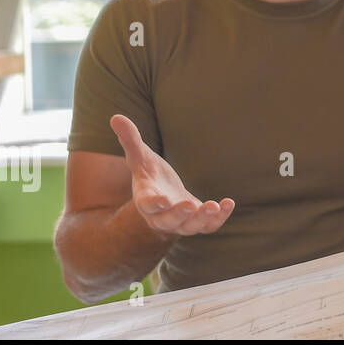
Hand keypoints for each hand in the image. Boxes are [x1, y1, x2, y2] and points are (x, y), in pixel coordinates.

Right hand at [110, 114, 234, 237]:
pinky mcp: (196, 222)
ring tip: (215, 206)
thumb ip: (130, 140)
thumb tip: (115, 117)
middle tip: (191, 206)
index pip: (146, 204)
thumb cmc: (150, 173)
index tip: (162, 200)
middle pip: (168, 221)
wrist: (164, 194)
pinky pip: (208, 226)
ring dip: (202, 219)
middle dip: (180, 215)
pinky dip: (219, 218)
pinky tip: (228, 203)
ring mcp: (179, 222)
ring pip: (189, 227)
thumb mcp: (140, 156)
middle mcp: (161, 215)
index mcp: (145, 199)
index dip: (154, 203)